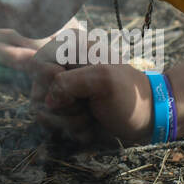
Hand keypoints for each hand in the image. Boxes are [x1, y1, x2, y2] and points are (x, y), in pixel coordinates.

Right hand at [0, 24, 153, 146]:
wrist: (146, 118)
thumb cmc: (128, 94)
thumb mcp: (103, 80)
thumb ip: (68, 82)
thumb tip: (47, 100)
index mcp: (70, 51)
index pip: (38, 63)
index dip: (51, 80)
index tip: (75, 90)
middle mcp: (60, 70)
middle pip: (38, 91)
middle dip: (64, 107)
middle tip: (87, 107)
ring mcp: (60, 93)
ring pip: (43, 112)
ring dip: (70, 122)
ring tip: (92, 119)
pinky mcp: (63, 113)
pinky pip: (52, 125)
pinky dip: (72, 131)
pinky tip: (90, 128)